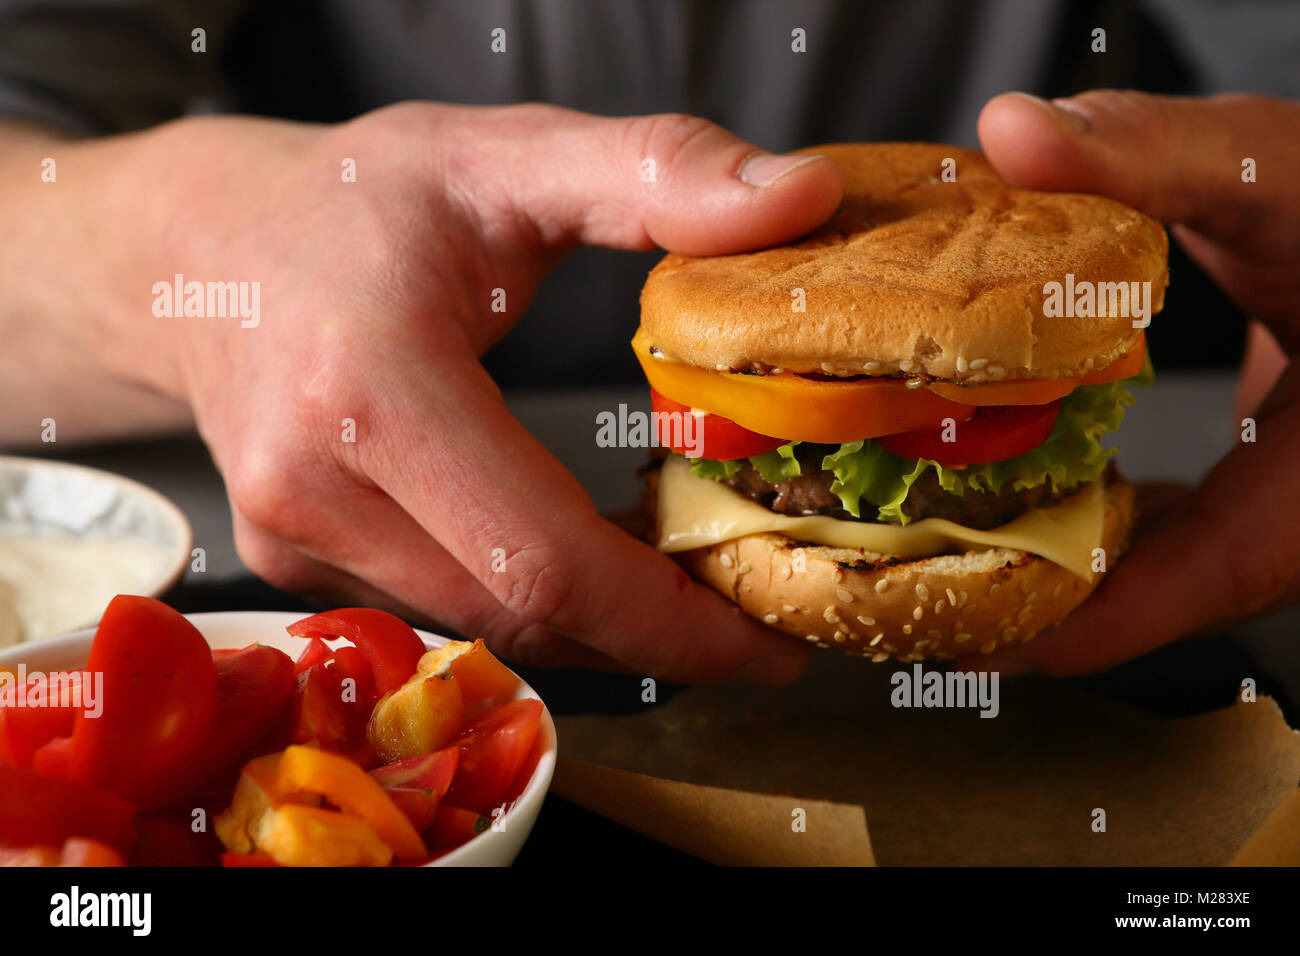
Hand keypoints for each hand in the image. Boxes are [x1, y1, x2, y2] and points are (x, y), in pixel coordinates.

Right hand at [52, 104, 843, 681]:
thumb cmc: (354, 202)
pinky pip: (444, 608)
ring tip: (684, 580)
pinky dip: (530, 598)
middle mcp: (311, 489)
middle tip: (752, 613)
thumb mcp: (504, 155)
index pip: (541, 559)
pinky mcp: (293, 563)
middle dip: (653, 634)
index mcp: (369, 389)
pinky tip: (585, 558)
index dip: (668, 621)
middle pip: (522, 614)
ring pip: (486, 625)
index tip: (768, 644)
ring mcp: (292, 541)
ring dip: (597, 620)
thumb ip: (653, 169)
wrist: (204, 252)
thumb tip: (803, 196)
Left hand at [965, 90, 1299, 674]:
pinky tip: (1028, 493)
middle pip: (1165, 590)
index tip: (975, 640)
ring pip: (1169, 563)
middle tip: (929, 599)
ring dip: (1066, 561)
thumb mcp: (1277, 170)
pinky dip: (1101, 516)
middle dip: (1046, 603)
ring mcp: (1289, 498)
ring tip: (952, 553)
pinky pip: (1179, 525)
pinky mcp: (1269, 473)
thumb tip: (1016, 129)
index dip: (1085, 622)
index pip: (1205, 581)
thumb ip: (1157, 153)